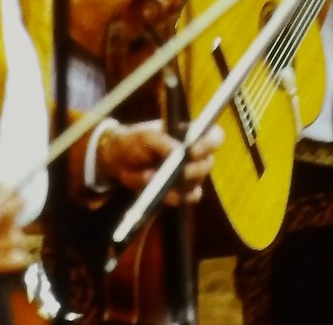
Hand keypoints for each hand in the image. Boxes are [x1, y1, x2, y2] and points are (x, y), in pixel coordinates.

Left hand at [96, 121, 223, 205]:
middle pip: (208, 163)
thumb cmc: (134, 141)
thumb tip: (178, 152)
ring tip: (152, 178)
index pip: (214, 136)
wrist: (118, 160)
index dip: (210, 143)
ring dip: (176, 183)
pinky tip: (160, 193)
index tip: (192, 151)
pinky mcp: (181, 192)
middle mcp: (194, 155)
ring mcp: (189, 174)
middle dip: (192, 169)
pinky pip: (187, 198)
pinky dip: (174, 197)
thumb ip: (162, 141)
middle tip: (176, 170)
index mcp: (189, 134)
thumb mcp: (144, 136)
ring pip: (196, 183)